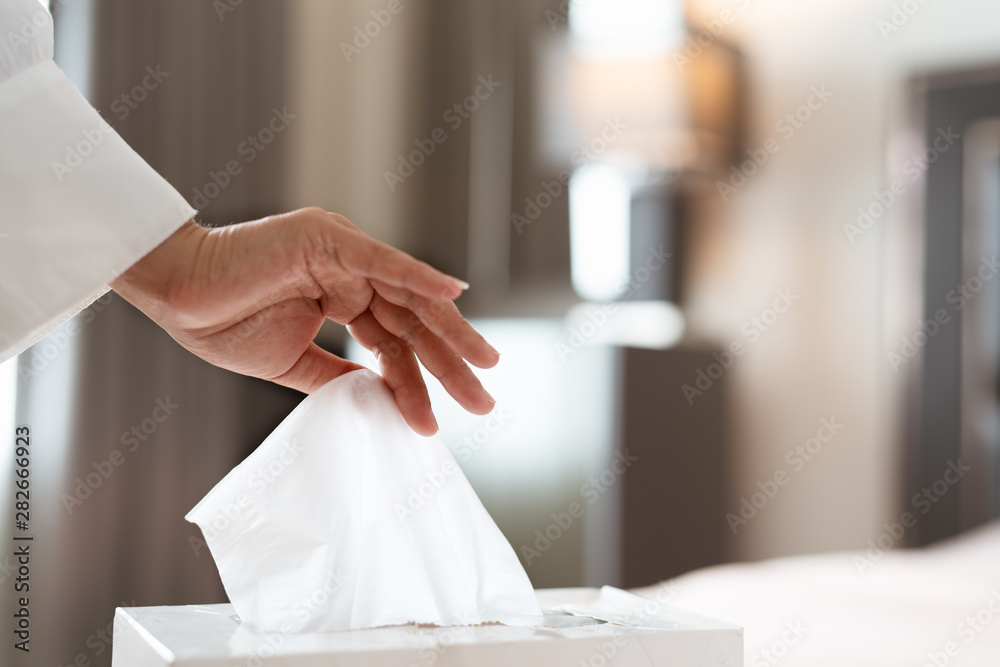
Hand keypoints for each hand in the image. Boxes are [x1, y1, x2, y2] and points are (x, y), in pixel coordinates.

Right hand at [110, 207, 498, 435]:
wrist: (174, 293)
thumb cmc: (221, 320)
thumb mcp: (293, 361)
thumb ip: (336, 374)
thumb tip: (374, 396)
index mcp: (343, 297)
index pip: (394, 343)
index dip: (418, 381)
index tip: (436, 421)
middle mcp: (351, 273)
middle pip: (414, 321)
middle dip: (450, 361)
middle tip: (485, 400)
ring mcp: (343, 253)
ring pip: (410, 294)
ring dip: (450, 330)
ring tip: (483, 365)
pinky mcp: (328, 240)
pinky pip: (384, 261)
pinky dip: (420, 276)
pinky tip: (454, 297)